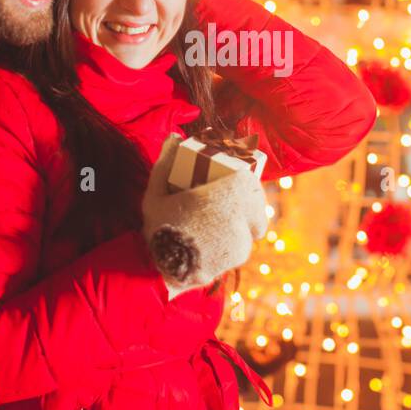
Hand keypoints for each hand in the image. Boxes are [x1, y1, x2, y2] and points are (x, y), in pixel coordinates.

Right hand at [141, 134, 267, 299]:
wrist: (161, 272)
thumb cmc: (160, 228)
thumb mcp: (156, 194)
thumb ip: (166, 164)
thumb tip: (173, 137)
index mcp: (233, 190)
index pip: (248, 179)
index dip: (240, 181)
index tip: (227, 182)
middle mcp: (246, 214)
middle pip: (254, 202)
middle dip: (242, 202)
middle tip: (219, 203)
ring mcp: (245, 237)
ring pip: (249, 223)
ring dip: (237, 221)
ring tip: (213, 222)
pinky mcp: (240, 258)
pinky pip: (241, 242)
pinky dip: (231, 240)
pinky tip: (212, 239)